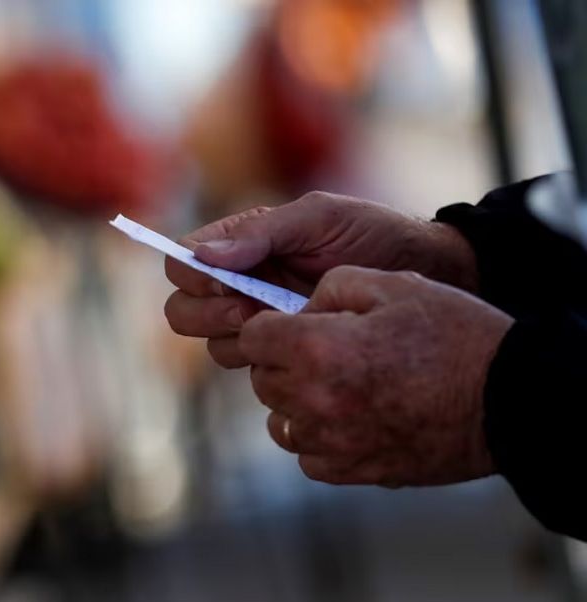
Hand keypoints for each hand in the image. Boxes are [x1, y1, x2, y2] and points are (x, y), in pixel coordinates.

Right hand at [164, 191, 477, 367]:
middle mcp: (242, 284)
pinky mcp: (285, 354)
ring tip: (283, 327)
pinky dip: (264, 362)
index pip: (183, 261)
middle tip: (250, 311)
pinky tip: (301, 349)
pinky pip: (251, 367)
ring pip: (213, 344)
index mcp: (243, 243)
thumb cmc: (378, 236)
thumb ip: (263, 232)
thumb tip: (205, 256)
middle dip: (208, 313)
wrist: (434, 278)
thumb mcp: (323, 219)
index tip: (225, 280)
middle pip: (183, 309)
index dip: (192, 274)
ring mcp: (261, 322)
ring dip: (237, 340)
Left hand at [239, 266, 513, 486]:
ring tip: (338, 384)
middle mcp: (315, 400)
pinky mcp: (354, 471)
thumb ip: (332, 287)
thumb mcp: (393, 284)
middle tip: (323, 350)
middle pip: (262, 380)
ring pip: (281, 421)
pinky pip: (308, 456)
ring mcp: (333, 442)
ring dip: (297, 402)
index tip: (290, 324)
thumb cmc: (456, 335)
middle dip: (283, 361)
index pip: (251, 337)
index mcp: (317, 349)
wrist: (510, 399)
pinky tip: (350, 416)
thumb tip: (299, 311)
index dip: (269, 326)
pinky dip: (319, 438)